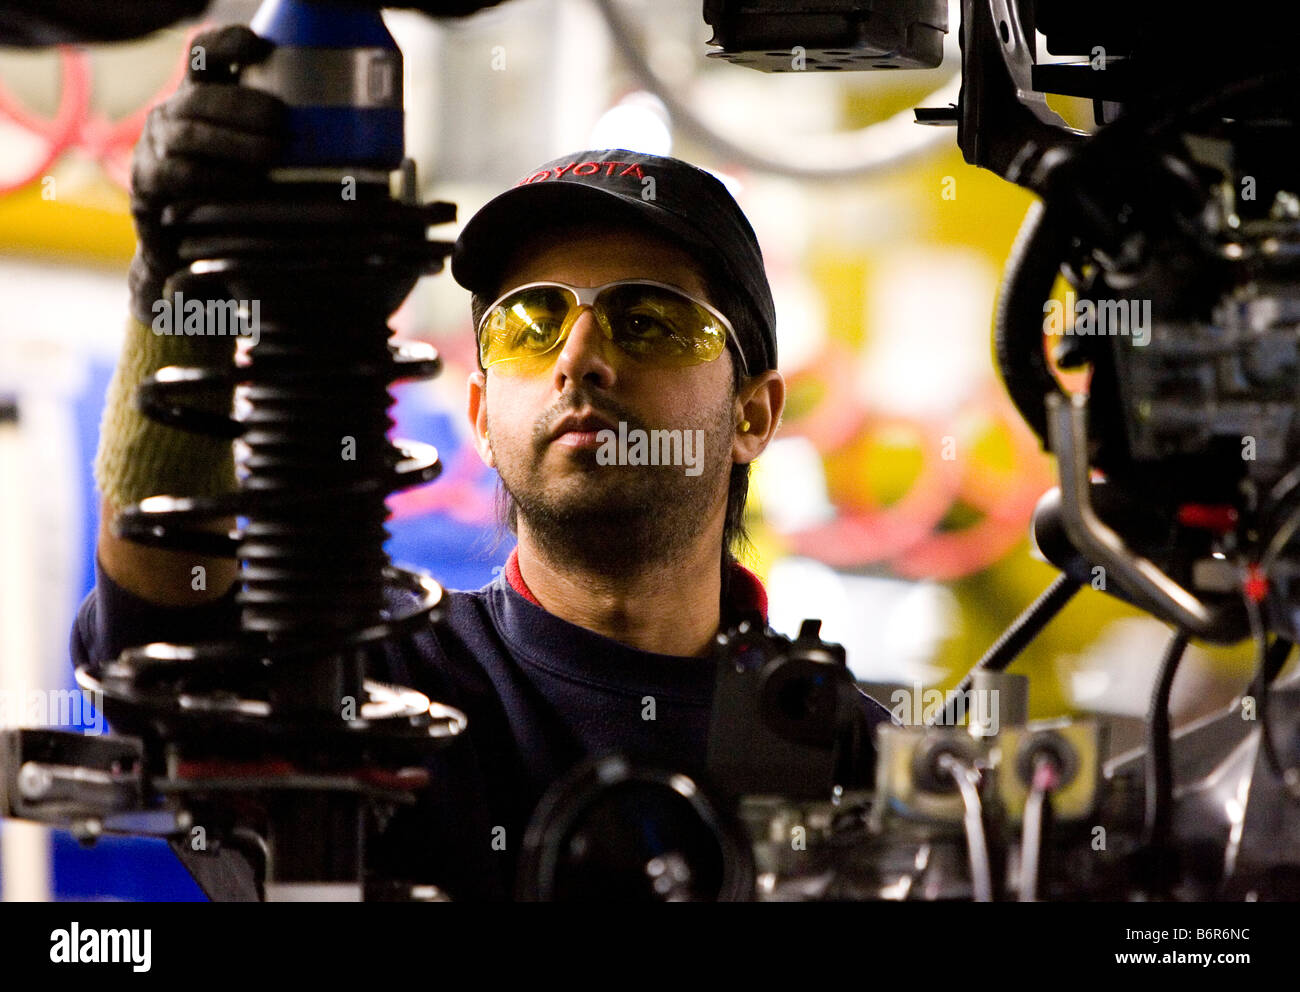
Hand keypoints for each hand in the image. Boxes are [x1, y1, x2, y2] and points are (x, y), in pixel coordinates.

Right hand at [128, 24, 284, 324]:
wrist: (186, 254)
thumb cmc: (235, 202)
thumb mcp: (260, 165)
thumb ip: (286, 143)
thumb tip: (360, 145)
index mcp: (200, 99)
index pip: (206, 56)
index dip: (227, 45)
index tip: (257, 46)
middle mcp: (172, 115)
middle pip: (202, 96)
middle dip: (244, 106)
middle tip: (281, 123)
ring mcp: (156, 148)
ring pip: (190, 134)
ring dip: (234, 143)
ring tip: (272, 155)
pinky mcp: (149, 183)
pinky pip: (181, 174)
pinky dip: (216, 179)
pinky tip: (246, 186)